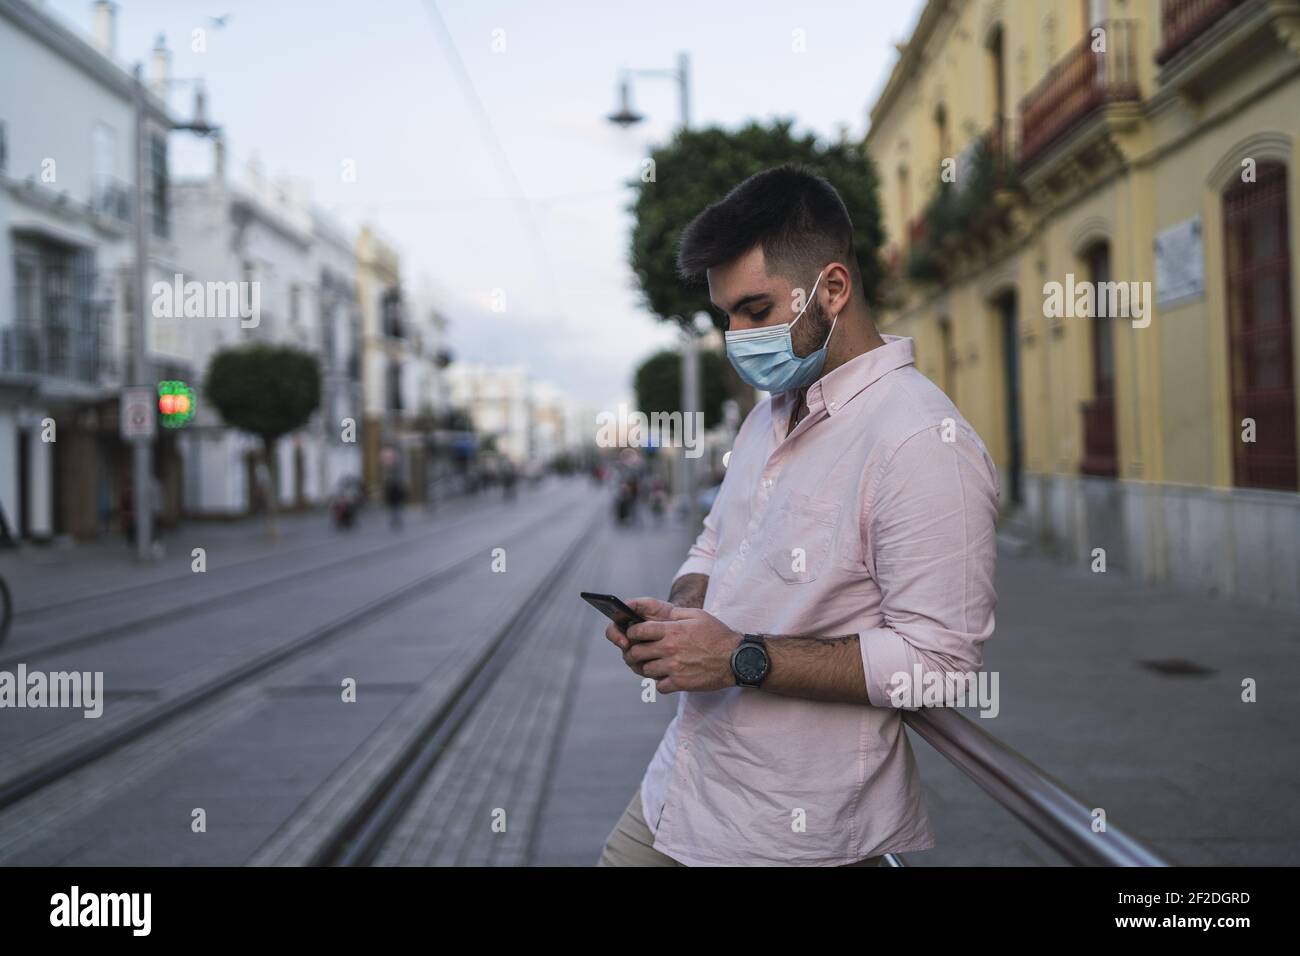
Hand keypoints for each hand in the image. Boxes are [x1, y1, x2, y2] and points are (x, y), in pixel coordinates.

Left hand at [604, 597, 739, 694]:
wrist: (736, 658)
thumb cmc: (717, 635)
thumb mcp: (697, 615)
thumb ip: (676, 614)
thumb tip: (659, 614)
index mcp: (672, 630)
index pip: (638, 631)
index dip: (631, 633)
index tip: (634, 635)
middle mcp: (670, 649)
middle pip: (637, 652)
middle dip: (634, 652)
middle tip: (638, 652)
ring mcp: (674, 667)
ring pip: (645, 670)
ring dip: (647, 667)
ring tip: (654, 664)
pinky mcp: (680, 683)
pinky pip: (659, 686)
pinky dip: (660, 683)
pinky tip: (666, 677)